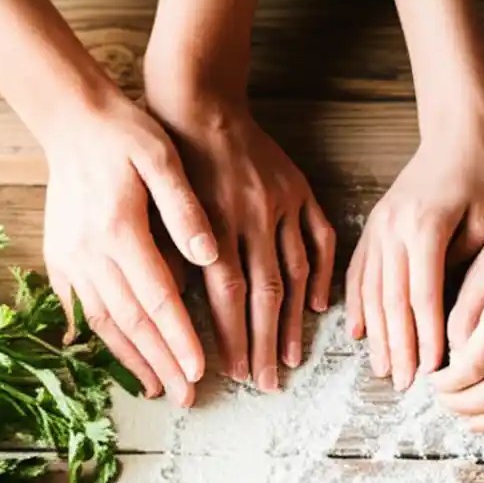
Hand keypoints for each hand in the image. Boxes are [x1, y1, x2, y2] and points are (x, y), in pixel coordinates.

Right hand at [42, 94, 218, 407]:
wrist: (71, 119)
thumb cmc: (126, 135)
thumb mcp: (161, 157)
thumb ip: (184, 207)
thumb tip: (209, 255)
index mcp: (120, 229)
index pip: (157, 298)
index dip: (179, 338)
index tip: (200, 370)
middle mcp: (90, 251)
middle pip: (131, 321)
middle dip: (161, 363)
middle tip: (187, 397)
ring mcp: (70, 258)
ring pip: (104, 322)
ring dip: (131, 359)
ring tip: (157, 389)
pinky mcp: (60, 258)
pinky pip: (82, 309)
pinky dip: (102, 339)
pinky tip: (120, 357)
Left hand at [150, 100, 335, 391]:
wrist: (201, 100)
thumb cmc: (168, 156)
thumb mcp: (159, 203)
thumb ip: (174, 254)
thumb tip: (178, 309)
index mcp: (214, 221)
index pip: (228, 294)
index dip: (232, 337)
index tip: (231, 372)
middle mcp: (253, 215)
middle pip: (265, 293)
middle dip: (264, 343)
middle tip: (265, 382)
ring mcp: (282, 203)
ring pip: (295, 272)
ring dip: (292, 320)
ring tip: (289, 358)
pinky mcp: (299, 189)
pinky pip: (321, 237)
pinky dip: (323, 273)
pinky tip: (319, 307)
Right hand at [347, 123, 483, 390]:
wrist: (456, 132)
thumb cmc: (481, 175)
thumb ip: (465, 266)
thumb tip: (451, 316)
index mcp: (424, 227)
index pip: (422, 295)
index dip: (426, 336)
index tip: (433, 369)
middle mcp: (392, 228)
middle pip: (391, 299)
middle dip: (398, 346)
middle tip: (404, 383)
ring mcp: (377, 226)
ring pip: (370, 291)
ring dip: (376, 334)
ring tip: (383, 369)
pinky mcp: (372, 226)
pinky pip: (358, 272)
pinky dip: (356, 305)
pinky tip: (358, 333)